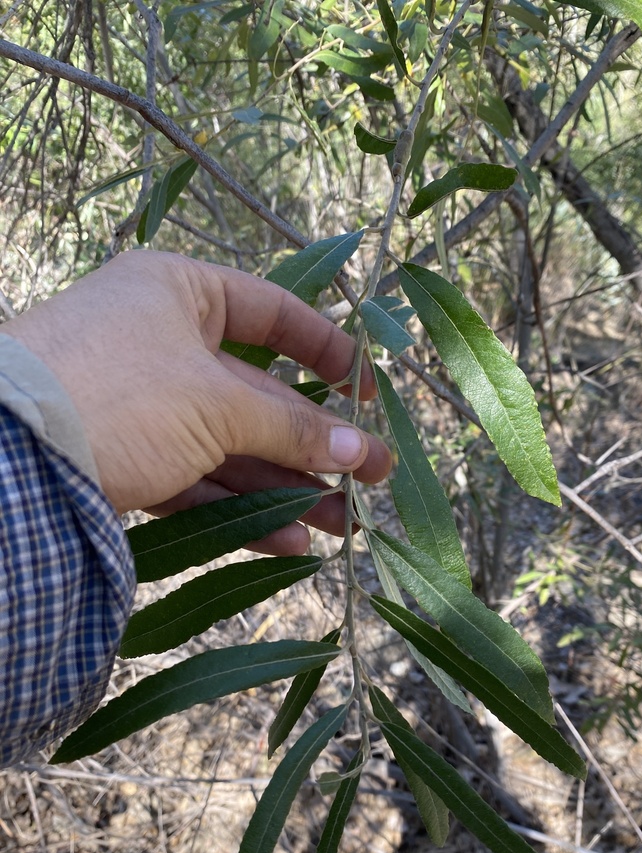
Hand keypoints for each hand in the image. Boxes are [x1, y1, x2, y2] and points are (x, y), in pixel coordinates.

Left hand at [5, 250, 390, 552]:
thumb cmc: (120, 394)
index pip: (272, 312)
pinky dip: (242, 510)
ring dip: (291, 486)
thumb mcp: (218, 405)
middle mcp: (162, 344)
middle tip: (376, 478)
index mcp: (180, 294)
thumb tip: (361, 454)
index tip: (366, 390)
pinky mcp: (127, 460)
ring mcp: (143, 407)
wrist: (8, 462)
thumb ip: (292, 430)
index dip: (326, 349)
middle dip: (319, 443)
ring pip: (233, 447)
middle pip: (259, 396)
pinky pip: (199, 482)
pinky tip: (291, 541)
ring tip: (346, 526)